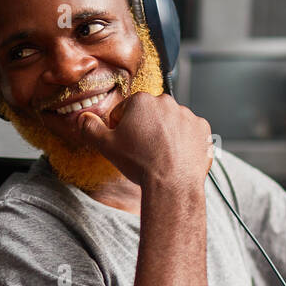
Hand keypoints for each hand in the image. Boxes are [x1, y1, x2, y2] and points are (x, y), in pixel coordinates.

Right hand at [77, 91, 214, 191]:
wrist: (172, 184)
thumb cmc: (140, 164)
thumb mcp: (106, 146)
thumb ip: (90, 128)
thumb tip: (82, 118)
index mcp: (141, 101)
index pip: (125, 111)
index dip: (121, 129)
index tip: (125, 144)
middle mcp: (167, 102)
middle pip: (150, 115)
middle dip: (145, 129)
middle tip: (143, 152)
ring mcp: (187, 115)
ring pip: (171, 123)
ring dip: (166, 135)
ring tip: (161, 156)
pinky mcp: (203, 129)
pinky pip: (191, 133)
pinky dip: (185, 142)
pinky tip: (177, 157)